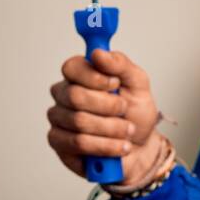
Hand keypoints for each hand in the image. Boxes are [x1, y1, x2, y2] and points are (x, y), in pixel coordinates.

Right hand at [47, 48, 161, 184]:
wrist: (141, 147)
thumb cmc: (135, 113)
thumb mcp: (138, 84)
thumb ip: (120, 65)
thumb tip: (98, 53)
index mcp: (80, 75)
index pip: (72, 67)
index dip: (95, 77)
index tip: (116, 83)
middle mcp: (64, 95)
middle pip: (75, 96)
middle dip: (109, 106)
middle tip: (124, 110)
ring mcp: (58, 119)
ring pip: (79, 122)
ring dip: (112, 128)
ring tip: (127, 131)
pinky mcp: (59, 143)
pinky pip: (78, 144)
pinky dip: (105, 145)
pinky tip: (118, 146)